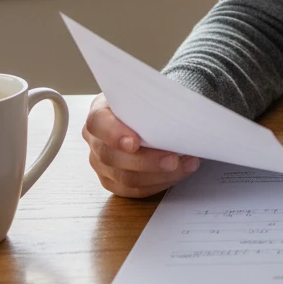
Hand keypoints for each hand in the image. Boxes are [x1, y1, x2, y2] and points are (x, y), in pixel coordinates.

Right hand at [83, 93, 200, 197]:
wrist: (146, 115)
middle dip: (147, 161)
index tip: (134, 142)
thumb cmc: (146, 103)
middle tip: (173, 160)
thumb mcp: (146, 93)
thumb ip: (152, 100)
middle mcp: (96, 140)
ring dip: (160, 175)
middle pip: (112, 157)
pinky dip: (159, 184)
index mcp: (100, 113)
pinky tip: (178, 174)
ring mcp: (102, 163)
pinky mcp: (113, 181)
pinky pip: (134, 190)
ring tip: (185, 165)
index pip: (98, 123)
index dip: (114, 134)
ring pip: (125, 178)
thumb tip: (177, 107)